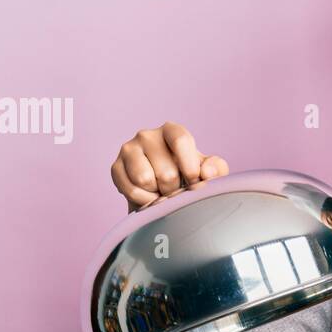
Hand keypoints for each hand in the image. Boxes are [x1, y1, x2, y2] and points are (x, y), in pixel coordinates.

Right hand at [110, 122, 229, 211]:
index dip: (189, 166)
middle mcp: (147, 135)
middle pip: (166, 171)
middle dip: (175, 189)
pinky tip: (149, 197)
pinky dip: (144, 200)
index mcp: (172, 130)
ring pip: (145, 179)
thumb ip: (216, 168)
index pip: (181, 140)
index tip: (194, 182)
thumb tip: (207, 172)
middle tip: (176, 190)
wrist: (161, 189)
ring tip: (162, 192)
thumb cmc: (187, 175)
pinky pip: (131, 190)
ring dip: (158, 194)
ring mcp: (129, 149)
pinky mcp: (115, 166)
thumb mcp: (207, 171)